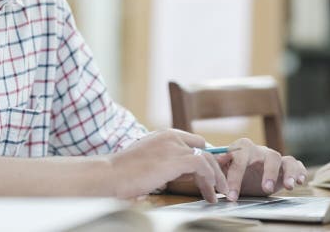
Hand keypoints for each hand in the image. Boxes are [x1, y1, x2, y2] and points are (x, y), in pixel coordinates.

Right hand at [109, 129, 228, 202]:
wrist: (110, 175)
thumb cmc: (124, 173)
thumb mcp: (150, 163)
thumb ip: (169, 164)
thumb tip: (188, 175)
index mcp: (164, 135)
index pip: (194, 141)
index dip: (205, 157)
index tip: (210, 174)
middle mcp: (171, 136)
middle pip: (204, 147)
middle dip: (214, 166)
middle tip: (219, 184)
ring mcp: (174, 146)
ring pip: (207, 157)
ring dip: (216, 177)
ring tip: (217, 194)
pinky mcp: (176, 159)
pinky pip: (203, 166)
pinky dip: (210, 179)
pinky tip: (209, 193)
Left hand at [215, 138, 306, 200]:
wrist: (244, 175)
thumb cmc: (232, 173)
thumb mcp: (221, 171)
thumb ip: (216, 167)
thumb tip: (208, 165)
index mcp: (240, 149)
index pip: (238, 159)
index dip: (235, 178)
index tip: (231, 196)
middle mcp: (257, 151)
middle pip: (265, 154)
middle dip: (267, 172)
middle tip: (266, 189)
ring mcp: (271, 157)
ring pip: (280, 157)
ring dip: (286, 172)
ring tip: (289, 186)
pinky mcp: (284, 165)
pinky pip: (294, 163)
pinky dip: (299, 171)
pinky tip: (300, 182)